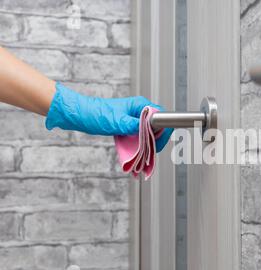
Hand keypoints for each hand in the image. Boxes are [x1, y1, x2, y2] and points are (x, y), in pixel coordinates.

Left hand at [46, 83, 172, 152]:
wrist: (78, 114)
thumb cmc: (94, 114)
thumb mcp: (116, 122)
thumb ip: (134, 125)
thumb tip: (149, 130)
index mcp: (140, 105)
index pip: (161, 116)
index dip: (162, 131)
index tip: (157, 144)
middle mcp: (140, 110)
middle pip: (158, 126)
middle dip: (156, 140)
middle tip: (150, 152)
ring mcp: (134, 118)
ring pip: (150, 132)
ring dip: (148, 144)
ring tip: (143, 154)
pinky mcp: (129, 125)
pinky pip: (140, 135)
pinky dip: (140, 144)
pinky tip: (135, 152)